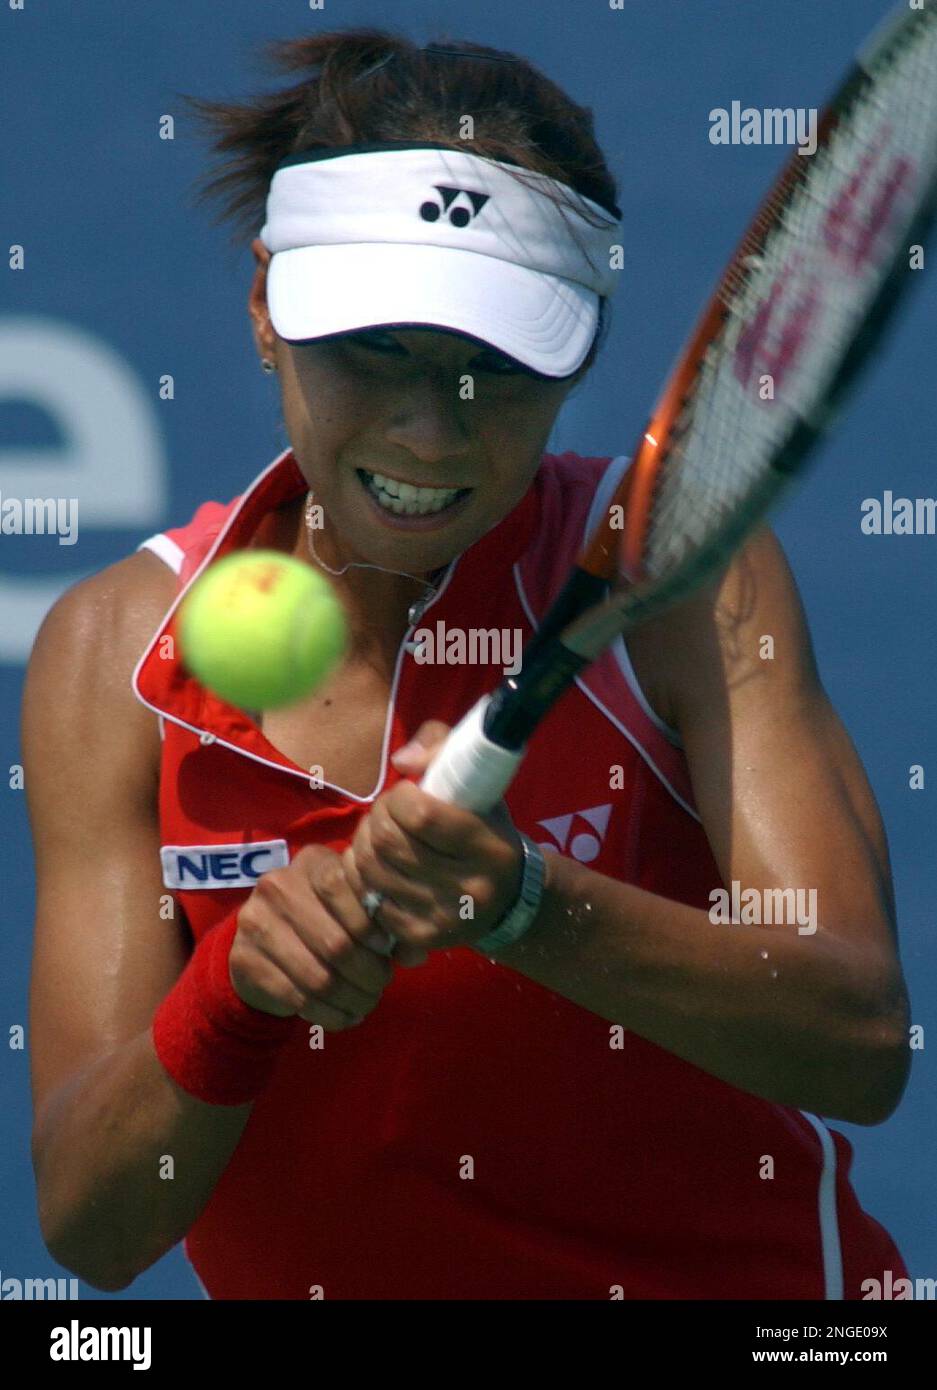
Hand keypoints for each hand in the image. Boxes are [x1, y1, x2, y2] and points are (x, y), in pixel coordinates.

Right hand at [229, 844, 394, 1029]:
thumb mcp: (352, 912)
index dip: (370, 925)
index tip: (386, 951)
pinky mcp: (244, 959)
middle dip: (368, 973)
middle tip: (381, 986)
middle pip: (335, 941)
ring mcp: (254, 922)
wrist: (262, 947)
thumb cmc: (323, 922)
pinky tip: (344, 1016)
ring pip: (318, 976)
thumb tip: (415, 955)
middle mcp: (277, 885)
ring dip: (351, 999)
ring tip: (366, 1004)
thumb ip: (386, 927)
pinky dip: (328, 1014)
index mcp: (311, 863)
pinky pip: (296, 997)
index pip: (342, 887)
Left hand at [342, 721, 523, 963]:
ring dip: (363, 846)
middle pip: (388, 844)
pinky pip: (371, 902)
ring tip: (377, 837)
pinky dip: (364, 880)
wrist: (510, 900)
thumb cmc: (486, 830)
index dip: (398, 797)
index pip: (420, 815)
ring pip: (373, 873)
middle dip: (375, 820)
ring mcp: (446, 918)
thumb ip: (443, 749)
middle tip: (384, 815)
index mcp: (489, 846)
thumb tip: (401, 760)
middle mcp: (471, 888)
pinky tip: (378, 869)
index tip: (405, 792)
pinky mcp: (424, 939)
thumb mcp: (480, 784)